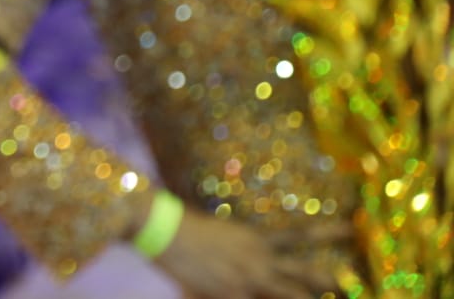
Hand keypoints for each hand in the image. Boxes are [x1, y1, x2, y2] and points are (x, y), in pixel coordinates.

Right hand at [153, 210, 349, 298]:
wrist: (165, 228)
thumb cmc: (185, 225)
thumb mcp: (219, 232)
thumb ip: (237, 246)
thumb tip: (251, 254)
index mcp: (256, 238)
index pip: (300, 236)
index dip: (328, 233)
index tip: (352, 229)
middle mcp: (259, 259)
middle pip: (304, 273)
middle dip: (328, 281)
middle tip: (346, 285)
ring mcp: (248, 279)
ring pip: (292, 294)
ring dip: (308, 297)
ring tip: (333, 294)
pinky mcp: (232, 294)